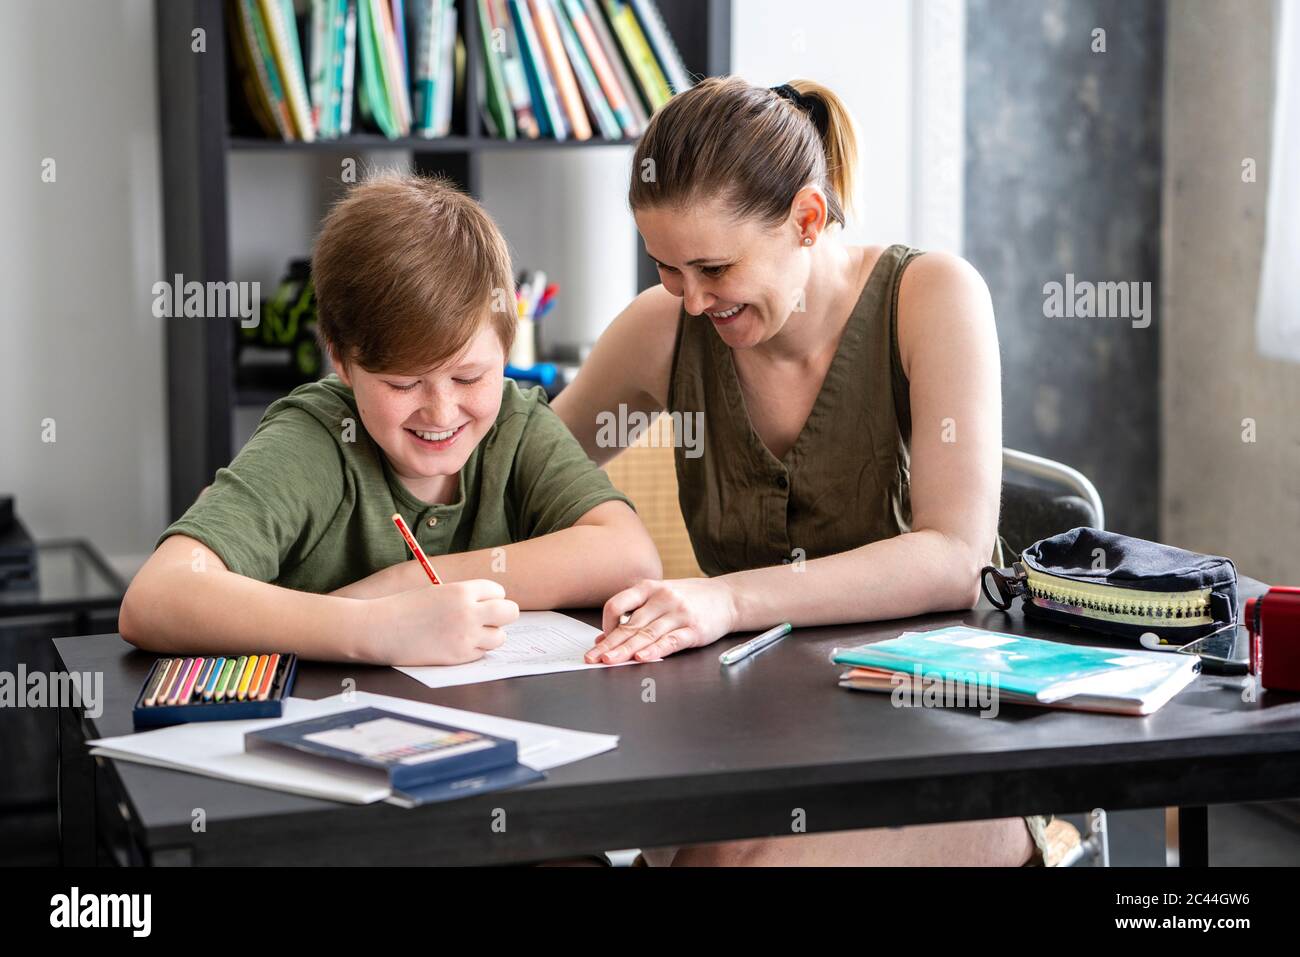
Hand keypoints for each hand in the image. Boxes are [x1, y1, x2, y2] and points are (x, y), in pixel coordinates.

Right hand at [368, 580, 518, 665]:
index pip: (498, 592)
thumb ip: (463, 596)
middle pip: (510, 613)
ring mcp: (466, 636)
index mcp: (462, 590)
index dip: (492, 598)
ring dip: (490, 636)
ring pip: (500, 637)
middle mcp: (469, 612)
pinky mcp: (458, 657)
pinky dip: (475, 651)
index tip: (483, 603)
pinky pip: (482, 654)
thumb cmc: (404, 608)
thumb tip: (488, 604)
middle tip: (489, 619)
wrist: (379, 629)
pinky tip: (457, 645)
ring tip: (470, 634)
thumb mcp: (437, 592)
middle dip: (502, 615)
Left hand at [584, 577, 737, 663]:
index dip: (605, 624)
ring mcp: (679, 614)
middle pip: (630, 625)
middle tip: (591, 659)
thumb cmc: (689, 598)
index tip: (600, 641)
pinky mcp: (694, 630)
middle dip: (608, 645)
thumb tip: (605, 638)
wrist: (728, 597)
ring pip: (647, 635)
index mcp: (649, 588)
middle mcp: (662, 599)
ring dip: (625, 651)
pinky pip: (671, 641)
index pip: (617, 604)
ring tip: (609, 662)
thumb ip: (635, 614)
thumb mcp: (660, 597)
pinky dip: (655, 650)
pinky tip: (642, 657)